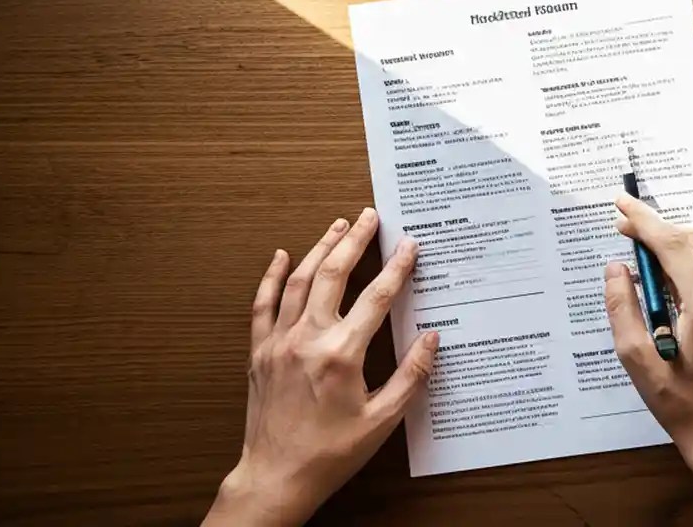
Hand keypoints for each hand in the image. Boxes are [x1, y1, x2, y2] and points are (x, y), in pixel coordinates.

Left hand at [204, 209, 437, 526]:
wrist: (276, 476)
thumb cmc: (331, 453)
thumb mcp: (383, 420)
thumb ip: (411, 376)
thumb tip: (433, 339)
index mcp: (342, 355)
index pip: (376, 298)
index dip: (396, 267)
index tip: (409, 246)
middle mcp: (308, 340)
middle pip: (334, 275)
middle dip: (355, 241)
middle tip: (370, 217)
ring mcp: (279, 343)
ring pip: (300, 281)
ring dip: (320, 248)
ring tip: (338, 226)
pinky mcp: (259, 352)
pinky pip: (263, 304)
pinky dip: (273, 276)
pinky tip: (283, 256)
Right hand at [604, 194, 692, 526]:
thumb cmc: (678, 402)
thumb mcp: (636, 360)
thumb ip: (622, 309)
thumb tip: (616, 268)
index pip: (673, 246)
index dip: (644, 221)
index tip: (620, 206)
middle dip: (657, 228)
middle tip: (624, 229)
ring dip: (681, 238)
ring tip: (650, 249)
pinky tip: (684, 265)